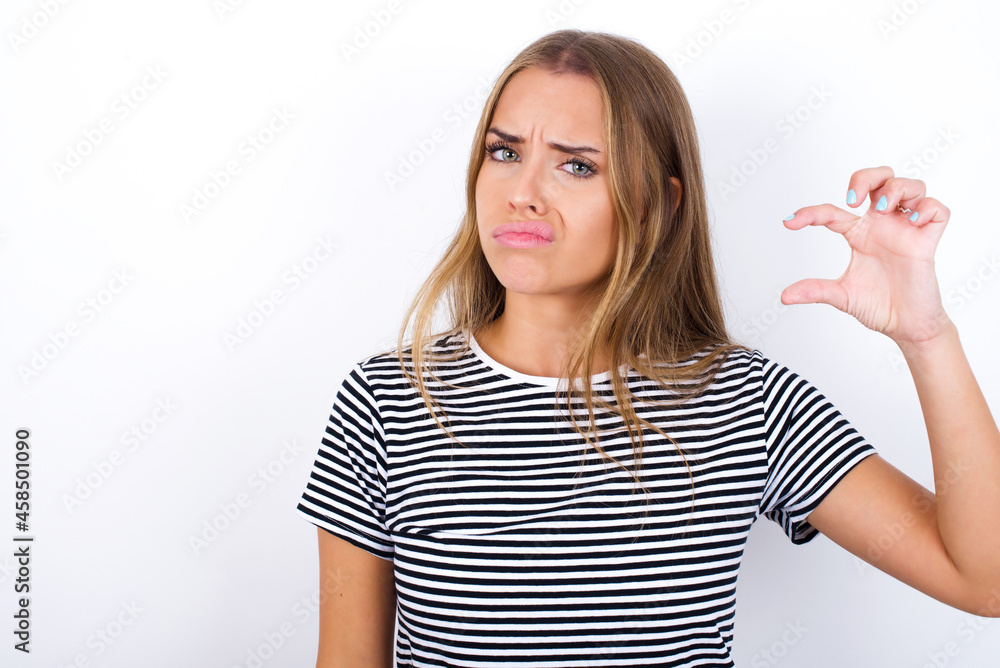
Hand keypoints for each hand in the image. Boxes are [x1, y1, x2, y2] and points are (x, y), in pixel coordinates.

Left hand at [780, 165, 952, 346]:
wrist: (906, 326)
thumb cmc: (879, 305)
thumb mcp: (842, 296)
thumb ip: (816, 291)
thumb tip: (785, 296)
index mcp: (859, 235)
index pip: (832, 212)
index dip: (810, 213)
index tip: (789, 223)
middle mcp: (883, 226)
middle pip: (879, 179)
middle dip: (865, 178)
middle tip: (852, 200)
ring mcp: (907, 231)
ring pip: (911, 186)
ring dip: (895, 189)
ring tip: (882, 209)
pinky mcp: (928, 241)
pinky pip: (938, 210)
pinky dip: (927, 207)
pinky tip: (913, 221)